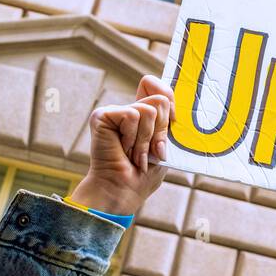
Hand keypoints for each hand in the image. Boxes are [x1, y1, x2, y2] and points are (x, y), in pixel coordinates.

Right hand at [70, 74, 173, 216]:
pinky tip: (123, 149)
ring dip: (146, 139)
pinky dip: (133, 138)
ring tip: (135, 155)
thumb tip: (172, 104)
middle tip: (149, 151)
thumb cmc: (144, 174)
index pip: (157, 86)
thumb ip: (169, 121)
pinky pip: (133, 116)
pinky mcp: (102, 115)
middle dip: (161, 131)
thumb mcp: (166, 145)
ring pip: (149, 110)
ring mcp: (115, 111)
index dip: (170, 101)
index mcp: (144, 115)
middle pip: (160, 99)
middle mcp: (129, 110)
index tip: (173, 123)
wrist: (124, 189)